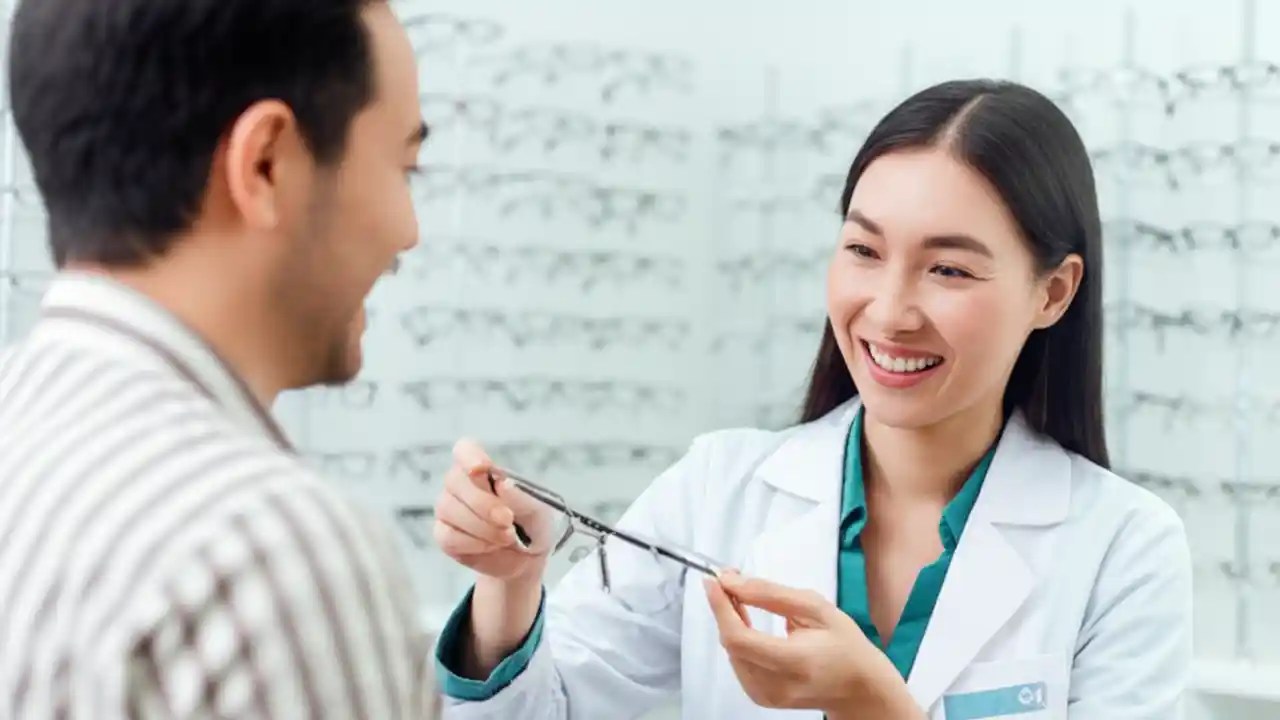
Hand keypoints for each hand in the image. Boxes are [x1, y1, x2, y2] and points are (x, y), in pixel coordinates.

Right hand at [433, 438, 558, 581]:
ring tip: (507, 537)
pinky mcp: (444, 535)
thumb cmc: (533, 524)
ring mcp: (448, 509)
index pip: (464, 450)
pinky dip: (473, 543)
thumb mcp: (538, 510)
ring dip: (481, 526)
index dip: (469, 456)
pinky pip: (448, 536)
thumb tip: (502, 483)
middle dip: (482, 503)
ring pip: (449, 509)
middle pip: (454, 480)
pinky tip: (492, 546)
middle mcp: (460, 484)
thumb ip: (520, 497)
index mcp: (482, 467)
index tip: (481, 469)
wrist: (529, 558)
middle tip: (507, 519)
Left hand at [705, 572, 923, 718]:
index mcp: (794, 662)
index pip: (740, 637)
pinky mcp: (761, 698)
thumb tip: (732, 582)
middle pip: (732, 644)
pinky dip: (738, 640)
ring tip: (741, 600)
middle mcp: (776, 686)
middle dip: (724, 609)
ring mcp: (766, 696)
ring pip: (731, 652)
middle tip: (730, 583)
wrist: (859, 687)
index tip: (714, 580)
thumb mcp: (815, 608)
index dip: (721, 607)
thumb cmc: (844, 644)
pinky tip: (748, 624)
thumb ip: (770, 594)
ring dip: (730, 623)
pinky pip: (738, 663)